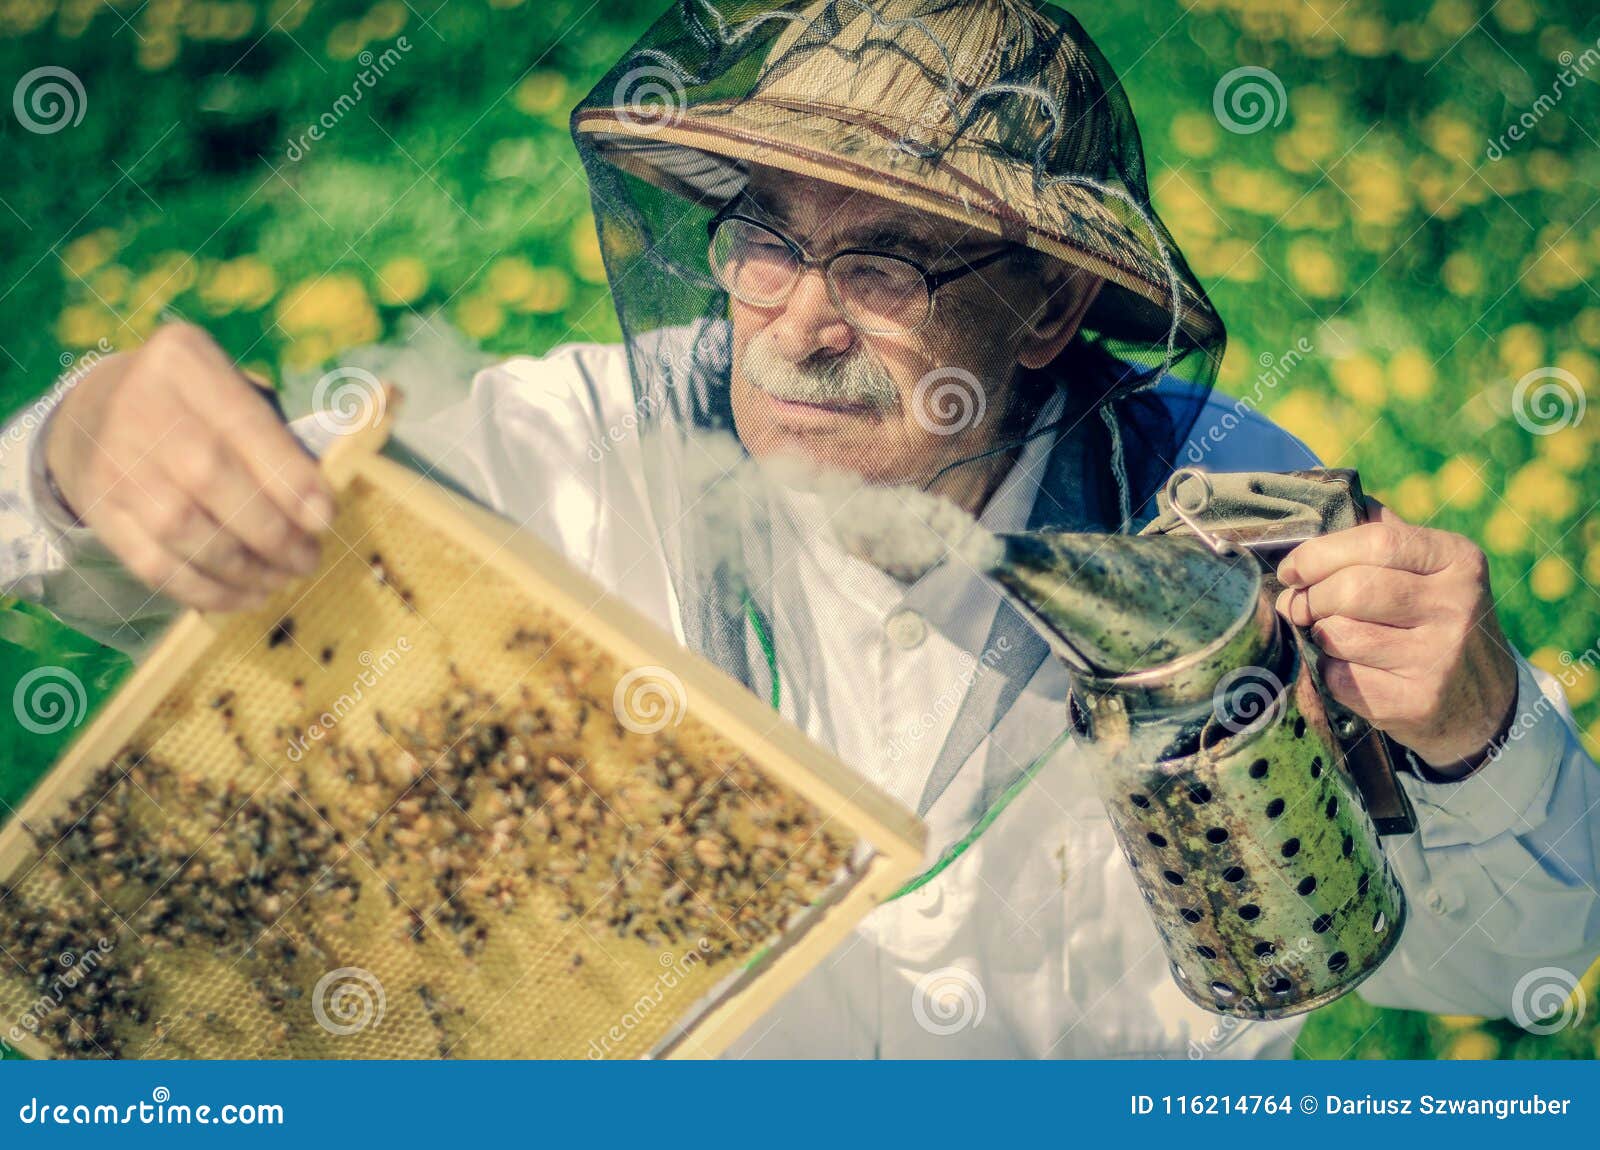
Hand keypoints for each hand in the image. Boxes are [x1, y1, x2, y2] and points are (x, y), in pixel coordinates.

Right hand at [44, 322, 333, 611]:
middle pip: (211, 479)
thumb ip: (273, 434)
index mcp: (184, 363)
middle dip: (271, 531)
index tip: (324, 518)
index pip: (244, 423)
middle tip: (307, 558)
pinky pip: (155, 566)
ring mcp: (112, 462)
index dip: (289, 476)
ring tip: (282, 578)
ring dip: (245, 568)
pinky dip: (207, 591)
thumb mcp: (229, 389)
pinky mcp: (99, 511)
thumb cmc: (194, 406)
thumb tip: (318, 506)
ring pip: (184, 530)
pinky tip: (246, 597)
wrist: (93, 412)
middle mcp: (140, 407)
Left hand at [1274, 502, 1518, 773]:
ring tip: (1326, 634)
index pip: (1375, 541)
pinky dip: (1327, 671)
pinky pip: (1340, 679)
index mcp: (1458, 559)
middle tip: (1298, 605)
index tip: (1290, 568)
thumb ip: (1382, 534)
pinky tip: (1346, 668)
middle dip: (1310, 597)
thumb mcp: (1429, 568)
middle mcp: (1457, 605)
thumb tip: (1321, 503)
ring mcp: (1440, 657)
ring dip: (1316, 635)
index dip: (1318, 554)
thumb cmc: (1435, 618)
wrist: (1485, 699)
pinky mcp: (1418, 702)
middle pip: (1352, 590)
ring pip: (1340, 636)